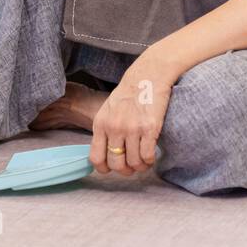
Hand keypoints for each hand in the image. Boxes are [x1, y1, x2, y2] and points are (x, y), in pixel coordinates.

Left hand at [89, 57, 176, 177]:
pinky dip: (149, 161)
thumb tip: (106, 154)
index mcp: (100, 124)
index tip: (112, 168)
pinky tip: (151, 156)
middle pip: (116, 164)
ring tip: (143, 162)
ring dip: (140, 167)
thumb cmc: (128, 93)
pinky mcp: (149, 128)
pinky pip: (147, 156)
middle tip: (131, 167)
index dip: (104, 169)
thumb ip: (105, 130)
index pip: (96, 158)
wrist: (148, 76)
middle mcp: (114, 128)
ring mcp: (132, 128)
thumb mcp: (107, 110)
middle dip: (125, 171)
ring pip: (134, 163)